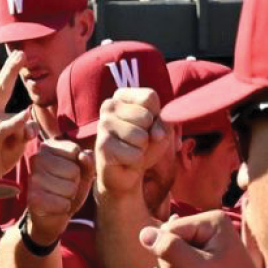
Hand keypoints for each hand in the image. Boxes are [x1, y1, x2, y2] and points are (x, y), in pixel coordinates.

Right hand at [22, 139, 90, 245]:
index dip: (79, 166)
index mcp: (48, 147)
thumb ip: (88, 162)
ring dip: (69, 197)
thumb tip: (84, 154)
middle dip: (75, 183)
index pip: (75, 151)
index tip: (68, 172)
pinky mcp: (33, 198)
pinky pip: (62, 203)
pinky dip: (64, 208)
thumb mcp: (83, 173)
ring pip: (69, 188)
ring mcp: (33, 178)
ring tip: (59, 196)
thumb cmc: (68, 189)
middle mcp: (36, 158)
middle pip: (73, 170)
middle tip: (64, 187)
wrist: (52, 214)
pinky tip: (55, 207)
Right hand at [95, 87, 172, 202]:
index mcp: (122, 96)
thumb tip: (156, 134)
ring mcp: (104, 124)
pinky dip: (136, 161)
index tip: (147, 125)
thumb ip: (165, 123)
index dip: (156, 115)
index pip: (150, 97)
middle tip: (138, 141)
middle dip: (148, 134)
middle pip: (145, 117)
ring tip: (132, 150)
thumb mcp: (161, 129)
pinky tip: (125, 160)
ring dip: (142, 148)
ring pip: (140, 136)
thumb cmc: (143, 145)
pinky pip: (135, 154)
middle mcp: (109, 106)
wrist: (125, 172)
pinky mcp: (102, 145)